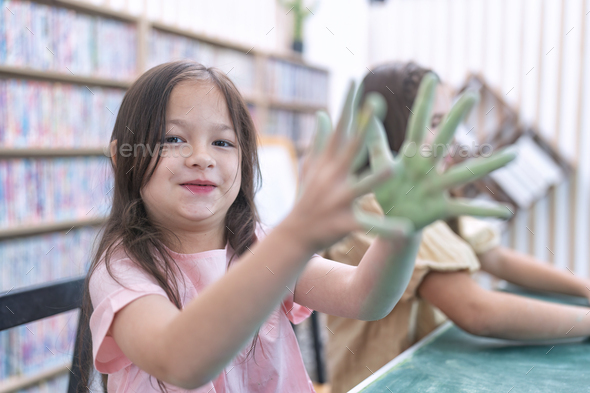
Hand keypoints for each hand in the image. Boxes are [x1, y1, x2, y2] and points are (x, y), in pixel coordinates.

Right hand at [287, 82, 396, 251]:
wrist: (296, 233)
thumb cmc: (308, 195)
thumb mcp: (312, 166)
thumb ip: (321, 139)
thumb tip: (321, 113)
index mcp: (329, 162)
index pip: (340, 128)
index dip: (347, 105)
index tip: (355, 80)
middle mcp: (333, 177)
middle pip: (351, 148)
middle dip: (363, 126)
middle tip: (377, 102)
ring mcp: (339, 200)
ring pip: (361, 187)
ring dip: (377, 179)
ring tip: (395, 169)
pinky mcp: (345, 223)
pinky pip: (369, 226)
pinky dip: (385, 229)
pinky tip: (404, 228)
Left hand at [355, 72, 516, 231]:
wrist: (392, 222)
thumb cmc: (387, 190)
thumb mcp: (379, 166)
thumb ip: (374, 142)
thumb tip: (365, 114)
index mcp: (411, 156)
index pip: (418, 125)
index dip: (424, 103)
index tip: (432, 77)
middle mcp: (428, 168)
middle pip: (443, 140)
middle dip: (455, 119)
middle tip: (471, 95)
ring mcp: (436, 187)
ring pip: (465, 174)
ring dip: (490, 165)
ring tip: (514, 155)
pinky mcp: (440, 209)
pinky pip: (464, 210)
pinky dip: (484, 211)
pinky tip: (506, 211)